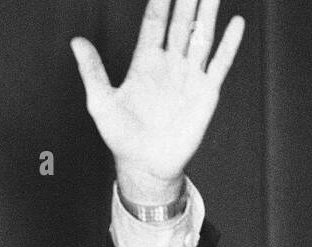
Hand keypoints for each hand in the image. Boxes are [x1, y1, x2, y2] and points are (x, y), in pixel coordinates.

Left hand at [70, 0, 244, 203]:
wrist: (145, 165)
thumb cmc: (121, 136)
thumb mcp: (101, 102)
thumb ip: (91, 70)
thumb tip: (76, 41)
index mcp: (145, 63)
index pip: (155, 24)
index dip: (160, 2)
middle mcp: (169, 64)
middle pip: (181, 23)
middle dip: (187, 0)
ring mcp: (188, 76)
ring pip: (202, 36)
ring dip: (208, 13)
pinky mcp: (205, 92)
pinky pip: (219, 63)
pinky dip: (228, 44)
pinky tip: (235, 23)